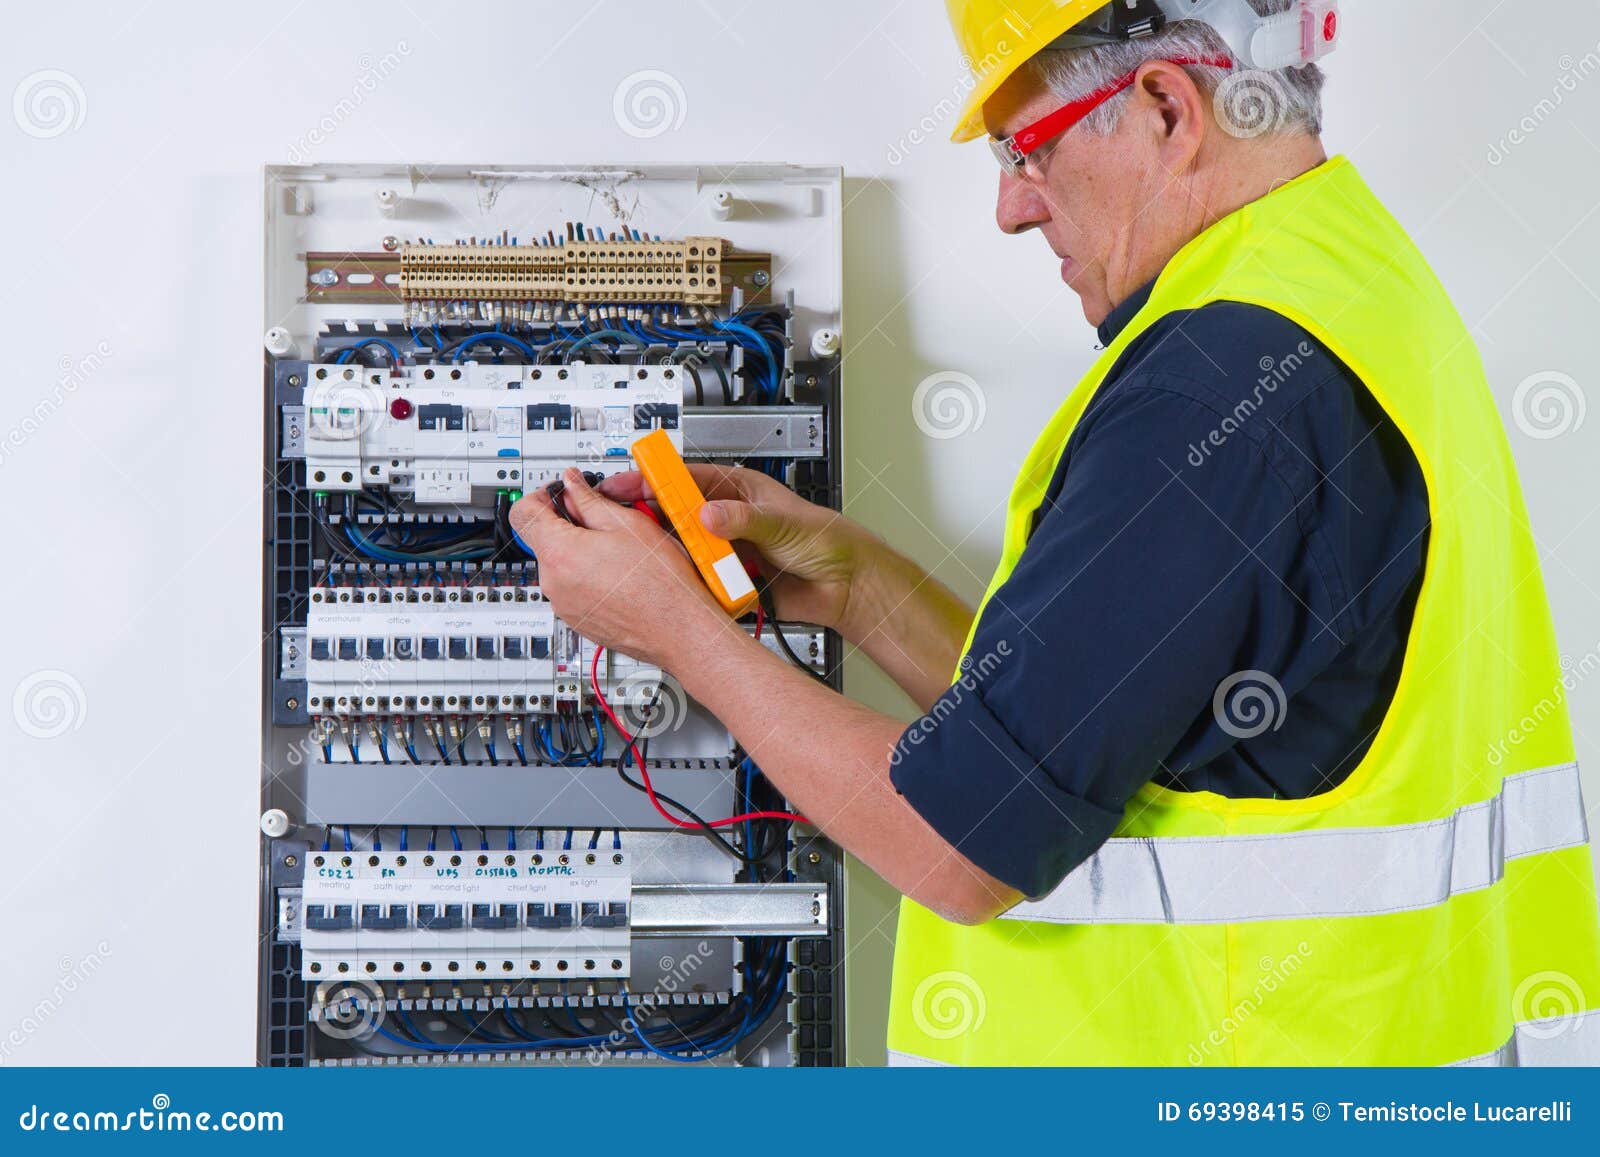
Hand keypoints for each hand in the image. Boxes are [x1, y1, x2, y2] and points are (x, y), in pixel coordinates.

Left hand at [508, 469, 727, 668]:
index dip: (540, 495)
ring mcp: (564, 606)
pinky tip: (619, 576)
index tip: (559, 494)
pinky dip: (589, 577)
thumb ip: (589, 499)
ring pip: (560, 565)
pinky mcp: (577, 620)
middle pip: (543, 539)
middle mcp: (553, 583)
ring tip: (619, 553)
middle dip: (568, 525)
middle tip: (604, 522)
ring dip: (580, 552)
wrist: (680, 629)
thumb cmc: (661, 582)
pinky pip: (572, 589)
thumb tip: (572, 485)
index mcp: (560, 553)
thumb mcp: (627, 524)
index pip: (523, 512)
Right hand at [597, 463, 879, 631]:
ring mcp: (726, 549)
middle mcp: (727, 518)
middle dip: (652, 519)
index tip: (629, 483)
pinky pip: (699, 580)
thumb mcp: (782, 523)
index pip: (686, 479)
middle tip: (626, 525)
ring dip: (670, 555)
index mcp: (738, 490)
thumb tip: (707, 517)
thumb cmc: (827, 541)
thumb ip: (744, 520)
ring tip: (652, 558)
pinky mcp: (728, 580)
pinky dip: (689, 583)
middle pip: (676, 514)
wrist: (845, 587)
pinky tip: (679, 584)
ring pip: (684, 549)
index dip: (655, 479)